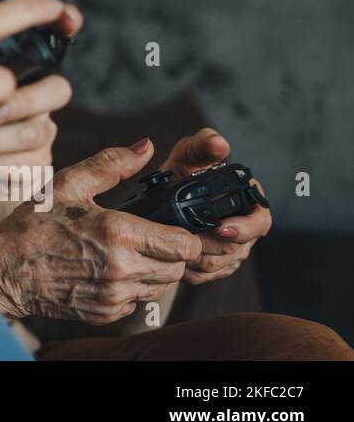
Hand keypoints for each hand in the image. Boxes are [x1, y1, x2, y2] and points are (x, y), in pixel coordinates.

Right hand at [0, 139, 200, 322]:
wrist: (2, 270)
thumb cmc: (33, 224)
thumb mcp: (68, 185)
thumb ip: (111, 164)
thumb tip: (146, 147)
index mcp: (118, 233)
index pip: (184, 245)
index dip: (185, 235)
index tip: (172, 226)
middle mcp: (121, 269)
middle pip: (178, 268)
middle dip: (170, 253)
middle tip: (148, 237)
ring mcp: (114, 296)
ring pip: (160, 288)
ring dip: (153, 271)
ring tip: (125, 252)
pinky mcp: (105, 314)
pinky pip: (136, 302)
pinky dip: (131, 288)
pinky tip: (107, 269)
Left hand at [159, 128, 270, 284]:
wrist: (161, 198)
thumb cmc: (182, 171)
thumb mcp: (190, 154)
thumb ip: (204, 145)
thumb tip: (220, 145)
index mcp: (248, 201)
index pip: (260, 222)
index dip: (243, 228)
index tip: (220, 228)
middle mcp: (245, 227)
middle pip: (238, 248)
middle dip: (211, 245)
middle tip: (187, 238)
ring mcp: (233, 248)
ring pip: (221, 264)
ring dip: (198, 258)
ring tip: (177, 244)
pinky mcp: (216, 265)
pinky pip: (207, 275)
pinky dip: (191, 269)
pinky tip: (177, 258)